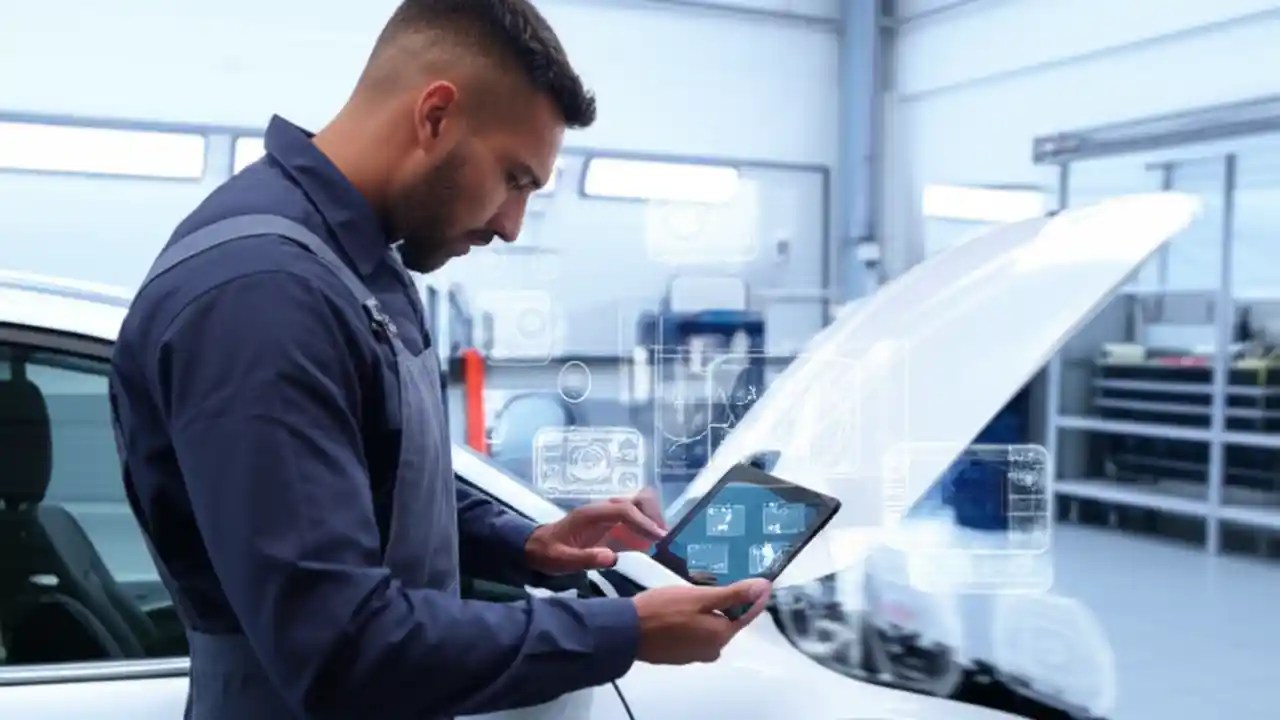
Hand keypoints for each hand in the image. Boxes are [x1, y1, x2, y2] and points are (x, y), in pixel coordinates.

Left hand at [524, 490, 666, 574]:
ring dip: (651, 519)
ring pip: (637, 506)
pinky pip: (632, 519)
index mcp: (591, 515)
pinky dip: (645, 527)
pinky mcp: (609, 525)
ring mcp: (606, 516)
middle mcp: (601, 510)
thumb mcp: (562, 560)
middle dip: (652, 515)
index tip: (659, 536)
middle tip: (662, 538)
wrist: (535, 548)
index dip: (643, 521)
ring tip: (660, 541)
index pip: (624, 510)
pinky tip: (651, 543)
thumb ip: (586, 558)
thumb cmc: (548, 553)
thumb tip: (613, 558)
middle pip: (635, 500)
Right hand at [632, 578, 772, 663]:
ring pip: (708, 628)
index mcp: (720, 636)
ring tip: (690, 595)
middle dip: (721, 604)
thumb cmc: (663, 609)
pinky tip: (678, 610)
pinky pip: (694, 634)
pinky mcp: (679, 655)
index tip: (760, 582)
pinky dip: (691, 622)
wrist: (626, 630)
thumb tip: (764, 587)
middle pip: (725, 622)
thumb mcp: (700, 596)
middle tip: (707, 584)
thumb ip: (733, 594)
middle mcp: (712, 650)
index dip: (752, 597)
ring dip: (704, 612)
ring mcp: (694, 655)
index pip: (746, 615)